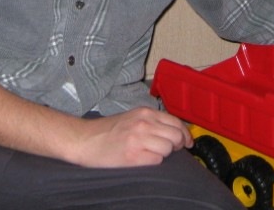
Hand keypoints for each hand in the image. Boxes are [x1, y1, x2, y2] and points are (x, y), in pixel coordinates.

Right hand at [70, 107, 192, 167]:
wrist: (85, 139)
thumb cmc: (108, 130)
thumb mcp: (133, 117)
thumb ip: (152, 121)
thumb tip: (174, 131)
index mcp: (145, 113)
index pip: (175, 122)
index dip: (185, 134)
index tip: (188, 142)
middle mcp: (144, 123)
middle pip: (175, 136)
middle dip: (177, 145)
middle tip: (172, 150)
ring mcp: (138, 139)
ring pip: (168, 148)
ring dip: (164, 153)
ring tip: (152, 153)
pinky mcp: (133, 155)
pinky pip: (156, 160)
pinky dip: (154, 161)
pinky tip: (144, 159)